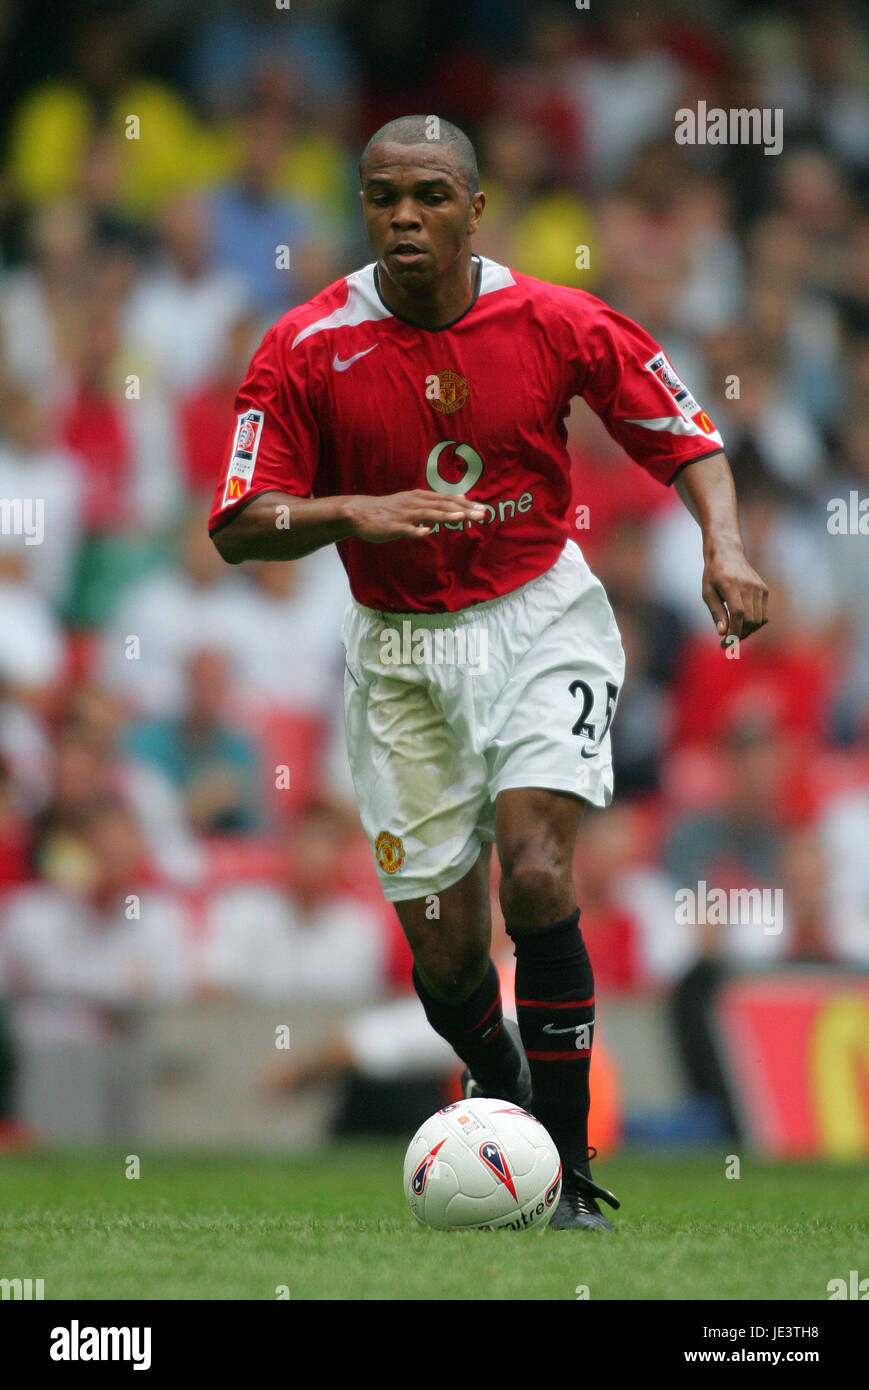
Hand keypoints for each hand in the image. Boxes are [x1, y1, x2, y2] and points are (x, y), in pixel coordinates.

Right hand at [344, 490, 486, 542]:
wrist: (360, 512)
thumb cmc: (390, 509)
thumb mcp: (415, 501)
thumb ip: (436, 502)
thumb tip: (461, 499)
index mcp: (421, 497)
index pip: (447, 499)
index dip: (466, 504)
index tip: (483, 508)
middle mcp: (415, 503)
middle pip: (442, 505)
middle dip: (463, 509)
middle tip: (481, 513)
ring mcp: (404, 514)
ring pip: (427, 514)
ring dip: (444, 515)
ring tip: (460, 517)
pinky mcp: (392, 526)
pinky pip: (405, 529)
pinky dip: (415, 530)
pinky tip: (425, 532)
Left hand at [701, 539, 768, 645]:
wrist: (727, 553)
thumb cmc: (713, 574)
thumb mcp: (708, 593)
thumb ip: (716, 613)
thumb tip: (723, 633)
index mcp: (731, 585)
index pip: (738, 614)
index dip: (734, 632)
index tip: (725, 644)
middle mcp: (748, 586)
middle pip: (750, 620)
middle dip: (740, 635)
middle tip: (728, 642)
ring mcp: (759, 588)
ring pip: (759, 620)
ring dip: (747, 632)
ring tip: (735, 634)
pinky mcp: (764, 590)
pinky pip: (763, 615)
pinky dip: (755, 624)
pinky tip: (743, 625)